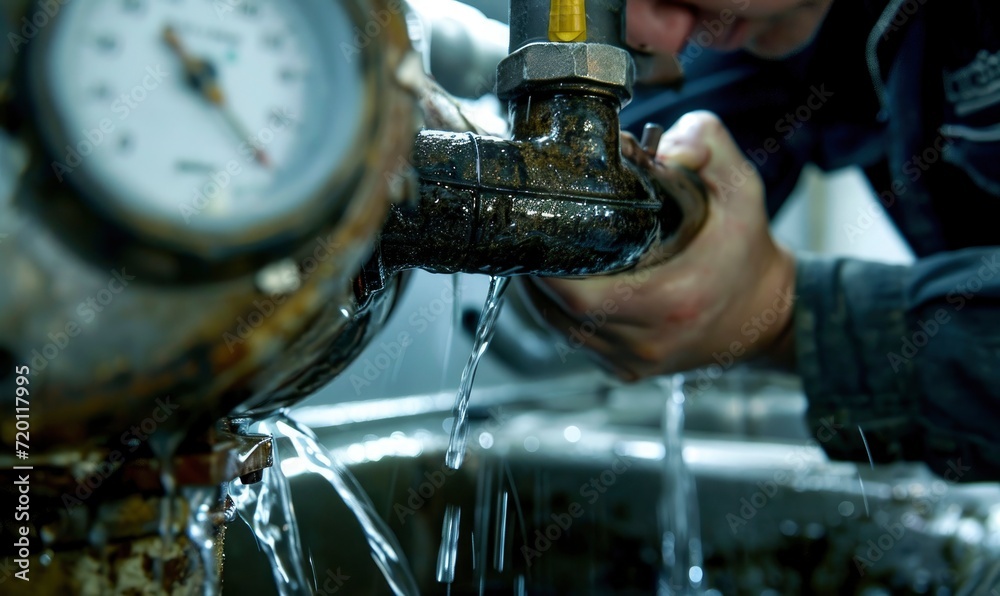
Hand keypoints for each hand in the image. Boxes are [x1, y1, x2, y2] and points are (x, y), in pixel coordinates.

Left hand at [521, 111, 796, 379]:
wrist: (770, 313)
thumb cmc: (748, 251)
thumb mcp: (741, 187)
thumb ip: (706, 144)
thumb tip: (663, 146)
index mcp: (673, 300)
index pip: (578, 295)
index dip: (544, 267)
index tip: (535, 230)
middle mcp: (649, 340)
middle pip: (558, 312)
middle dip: (536, 272)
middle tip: (531, 233)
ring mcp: (636, 360)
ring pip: (560, 330)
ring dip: (542, 294)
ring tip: (542, 254)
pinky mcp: (630, 370)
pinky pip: (576, 342)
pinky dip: (560, 314)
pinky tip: (563, 284)